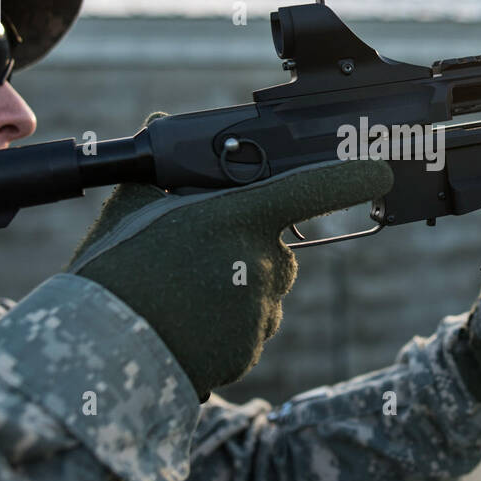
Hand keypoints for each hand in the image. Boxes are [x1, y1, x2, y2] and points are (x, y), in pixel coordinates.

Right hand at [67, 115, 392, 401]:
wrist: (100, 353)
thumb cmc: (114, 272)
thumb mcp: (131, 210)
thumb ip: (159, 173)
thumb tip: (158, 127)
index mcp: (237, 216)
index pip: (311, 187)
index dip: (352, 177)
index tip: (380, 172)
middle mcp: (260, 260)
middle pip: (278, 250)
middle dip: (248, 253)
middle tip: (195, 263)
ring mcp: (260, 309)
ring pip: (264, 292)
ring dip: (237, 293)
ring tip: (183, 301)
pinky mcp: (251, 348)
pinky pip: (250, 330)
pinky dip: (226, 330)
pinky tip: (188, 329)